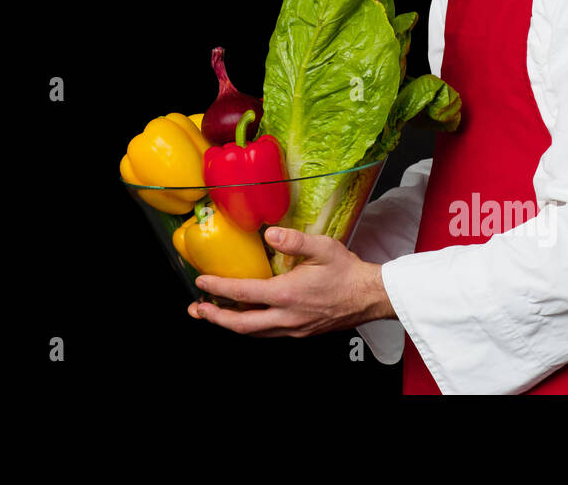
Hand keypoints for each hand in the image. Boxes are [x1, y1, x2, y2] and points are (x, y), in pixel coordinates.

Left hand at [187, 226, 394, 336]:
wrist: (371, 297)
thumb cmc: (349, 272)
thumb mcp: (323, 247)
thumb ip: (294, 240)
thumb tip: (268, 234)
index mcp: (288, 295)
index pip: (244, 294)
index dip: (218, 289)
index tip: (201, 282)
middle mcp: (287, 317)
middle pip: (241, 325)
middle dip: (215, 318)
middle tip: (196, 309)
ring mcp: (293, 329)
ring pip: (253, 333)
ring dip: (230, 324)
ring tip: (213, 315)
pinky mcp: (300, 333)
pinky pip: (267, 333)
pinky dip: (250, 327)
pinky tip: (246, 316)